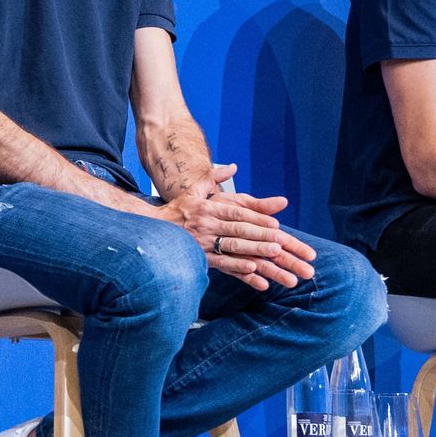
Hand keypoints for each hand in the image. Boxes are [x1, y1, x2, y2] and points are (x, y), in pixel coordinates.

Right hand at [166, 166, 316, 291]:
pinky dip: (237, 267)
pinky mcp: (199, 257)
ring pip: (233, 246)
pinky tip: (253, 269)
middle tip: (283, 242)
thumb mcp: (194, 190)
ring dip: (255, 250)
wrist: (152, 227)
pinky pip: (221, 263)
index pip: (237, 212)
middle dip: (263, 235)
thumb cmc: (178, 209)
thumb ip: (214, 178)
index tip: (276, 223)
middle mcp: (207, 224)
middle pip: (239, 229)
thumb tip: (233, 166)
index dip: (257, 217)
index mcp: (209, 207)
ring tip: (275, 254)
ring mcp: (203, 242)